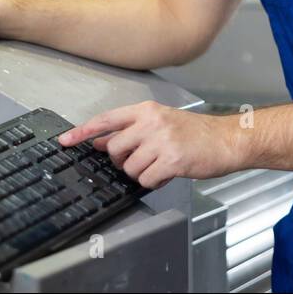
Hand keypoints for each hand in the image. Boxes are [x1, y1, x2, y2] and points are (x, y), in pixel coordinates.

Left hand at [57, 101, 247, 188]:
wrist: (228, 140)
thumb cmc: (197, 133)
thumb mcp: (162, 123)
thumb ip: (133, 131)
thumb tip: (102, 141)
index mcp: (146, 111)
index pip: (106, 120)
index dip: (82, 131)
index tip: (65, 140)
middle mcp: (151, 123)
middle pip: (113, 148)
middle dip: (122, 160)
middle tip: (141, 160)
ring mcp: (161, 141)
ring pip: (129, 167)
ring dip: (142, 173)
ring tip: (161, 165)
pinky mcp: (171, 160)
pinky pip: (146, 179)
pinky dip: (154, 182)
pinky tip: (168, 173)